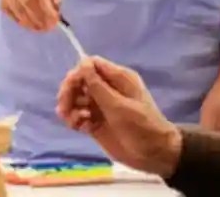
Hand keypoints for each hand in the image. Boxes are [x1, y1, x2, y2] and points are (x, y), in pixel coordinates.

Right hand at [0, 0, 61, 30]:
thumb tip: (56, 4)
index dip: (46, 3)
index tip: (55, 17)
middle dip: (38, 15)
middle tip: (49, 27)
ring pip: (16, 6)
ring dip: (29, 20)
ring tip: (41, 29)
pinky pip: (7, 9)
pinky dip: (18, 19)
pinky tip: (29, 25)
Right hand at [55, 57, 182, 177]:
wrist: (155, 155)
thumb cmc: (142, 126)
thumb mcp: (119, 106)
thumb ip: (98, 86)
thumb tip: (82, 62)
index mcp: (118, 79)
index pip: (91, 65)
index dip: (79, 73)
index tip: (71, 86)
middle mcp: (108, 89)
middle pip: (80, 81)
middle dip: (69, 91)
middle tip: (64, 106)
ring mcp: (101, 106)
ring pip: (76, 98)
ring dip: (69, 107)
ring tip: (74, 120)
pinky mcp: (96, 122)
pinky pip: (77, 115)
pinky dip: (74, 119)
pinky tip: (79, 126)